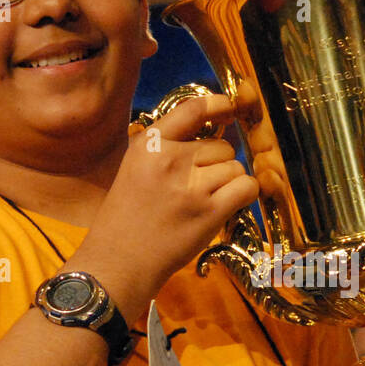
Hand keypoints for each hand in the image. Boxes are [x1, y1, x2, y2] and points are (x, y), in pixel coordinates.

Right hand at [79, 93, 256, 321]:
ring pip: (235, 167)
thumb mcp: (136, 168)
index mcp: (149, 144)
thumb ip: (169, 147)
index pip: (192, 109)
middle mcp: (170, 159)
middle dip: (217, 165)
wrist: (119, 260)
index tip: (230, 108)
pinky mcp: (209, 211)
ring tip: (203, 203)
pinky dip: (243, 195)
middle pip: (221, 146)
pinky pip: (246, 187)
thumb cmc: (127, 217)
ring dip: (228, 183)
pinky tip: (227, 206)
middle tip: (197, 189)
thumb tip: (216, 126)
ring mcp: (191, 185)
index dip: (218, 104)